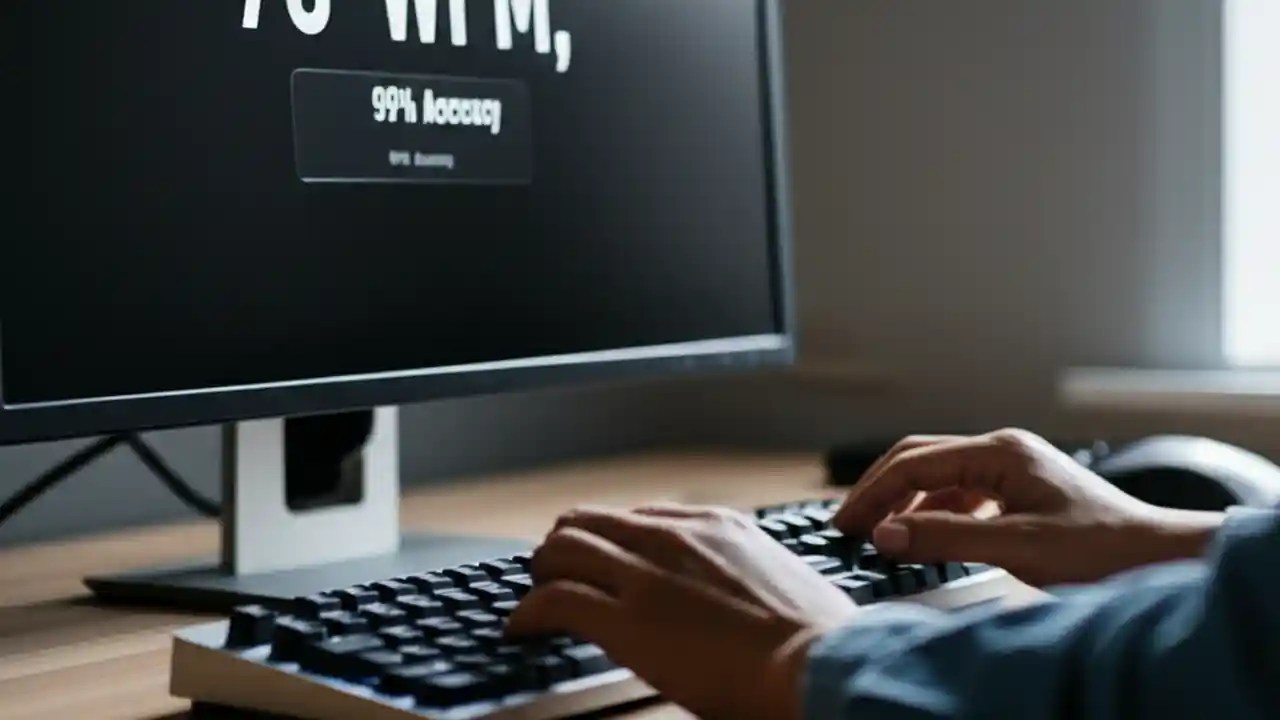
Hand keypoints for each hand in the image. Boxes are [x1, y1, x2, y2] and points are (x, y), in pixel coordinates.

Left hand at [506, 504, 859, 719]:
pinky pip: (553, 600)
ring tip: (536, 596)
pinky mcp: (624, 618)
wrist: (820, 664)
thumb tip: (747, 603)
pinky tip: (521, 628)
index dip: (612, 540)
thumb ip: (750, 578)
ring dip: (542, 572)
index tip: (605, 561)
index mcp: (717, 526)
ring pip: (562, 548)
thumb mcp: (785, 583)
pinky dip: (528, 613)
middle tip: (555, 574)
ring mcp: (646, 574)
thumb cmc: (819, 640)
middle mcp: (674, 537)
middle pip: (590, 521)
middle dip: (566, 547)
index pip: (639, 518)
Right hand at [833, 429, 1224, 586]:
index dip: (874, 494)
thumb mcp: (1016, 547)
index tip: (847, 523)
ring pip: (938, 475)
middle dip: (880, 491)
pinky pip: (960, 491)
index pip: (914, 462)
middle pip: (919, 458)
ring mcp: (1011, 467)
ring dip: (905, 502)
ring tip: (880, 532)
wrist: (1156, 555)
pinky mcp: (1019, 488)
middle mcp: (1002, 450)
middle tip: (850, 524)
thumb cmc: (1101, 548)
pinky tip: (924, 534)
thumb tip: (886, 534)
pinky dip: (932, 511)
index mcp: (999, 451)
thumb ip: (945, 537)